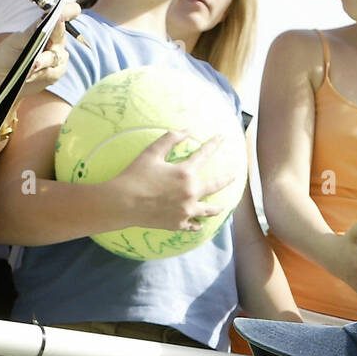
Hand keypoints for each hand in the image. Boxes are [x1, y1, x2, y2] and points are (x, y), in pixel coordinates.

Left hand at [0, 3, 80, 102]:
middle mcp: (57, 40)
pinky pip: (51, 73)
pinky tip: (28, 75)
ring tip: (32, 64)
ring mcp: (58, 58)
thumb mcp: (15, 41)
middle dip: (56, 32)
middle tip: (52, 27)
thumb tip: (42, 24)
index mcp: (49, 26)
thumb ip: (30, 33)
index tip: (66, 11)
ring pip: (55, 57)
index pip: (66, 14)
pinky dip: (39, 73)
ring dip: (43, 60)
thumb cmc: (9, 55)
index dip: (69, 11)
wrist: (4, 78)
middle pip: (60, 35)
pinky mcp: (55, 74)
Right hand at [109, 131, 235, 232]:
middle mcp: (191, 192)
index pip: (205, 154)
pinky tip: (199, 224)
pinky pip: (193, 225)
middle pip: (215, 185)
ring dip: (217, 208)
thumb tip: (187, 130)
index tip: (222, 137)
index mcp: (185, 172)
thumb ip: (171, 139)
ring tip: (222, 207)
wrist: (123, 203)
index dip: (214, 143)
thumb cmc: (135, 176)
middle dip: (226, 179)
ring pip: (208, 210)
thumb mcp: (151, 153)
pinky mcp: (177, 223)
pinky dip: (197, 224)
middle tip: (233, 176)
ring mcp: (186, 210)